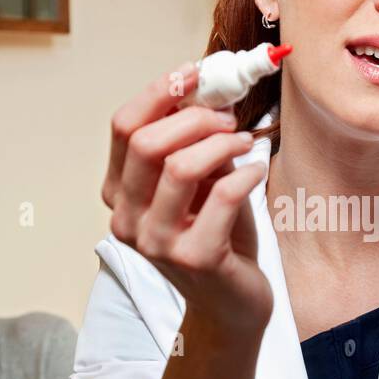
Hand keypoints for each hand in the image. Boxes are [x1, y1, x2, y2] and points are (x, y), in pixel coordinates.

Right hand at [102, 62, 273, 335]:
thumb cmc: (217, 235)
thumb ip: (195, 141)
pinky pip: (221, 195)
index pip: (124, 127)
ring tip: (244, 144)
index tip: (196, 74)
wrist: (233, 304)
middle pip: (145, 142)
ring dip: (221, 143)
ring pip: (179, 166)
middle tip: (228, 120)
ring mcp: (157, 243)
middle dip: (194, 118)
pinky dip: (245, 174)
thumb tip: (210, 88)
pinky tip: (256, 173)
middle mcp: (128, 219)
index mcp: (121, 193)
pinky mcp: (195, 259)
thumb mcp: (201, 181)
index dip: (159, 93)